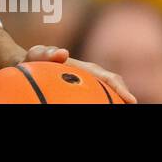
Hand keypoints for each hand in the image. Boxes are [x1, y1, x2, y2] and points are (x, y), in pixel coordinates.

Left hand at [23, 44, 137, 103]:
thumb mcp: (38, 53)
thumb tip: (64, 53)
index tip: (131, 100)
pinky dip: (102, 102)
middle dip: (124, 97)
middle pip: (114, 88)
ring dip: (115, 100)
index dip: (121, 88)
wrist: (30, 64)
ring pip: (108, 95)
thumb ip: (48, 52)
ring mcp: (89, 84)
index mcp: (86, 68)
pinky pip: (96, 99)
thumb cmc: (36, 58)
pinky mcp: (83, 92)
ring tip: (120, 109)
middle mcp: (92, 76)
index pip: (109, 78)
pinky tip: (102, 107)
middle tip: (130, 107)